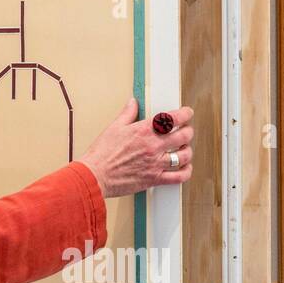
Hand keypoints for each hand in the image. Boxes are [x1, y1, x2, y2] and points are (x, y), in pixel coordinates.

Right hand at [78, 98, 192, 197]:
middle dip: (188, 131)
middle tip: (186, 130)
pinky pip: (179, 177)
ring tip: (184, 148)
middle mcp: (153, 146)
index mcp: (144, 131)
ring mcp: (156, 164)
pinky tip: (184, 168)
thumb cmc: (102, 153)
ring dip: (187, 150)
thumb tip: (133, 103)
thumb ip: (127, 114)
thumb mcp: (114, 128)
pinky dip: (186, 172)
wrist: (95, 175)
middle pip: (183, 136)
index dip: (185, 114)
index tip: (187, 113)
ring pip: (184, 156)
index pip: (173, 118)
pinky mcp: (155, 179)